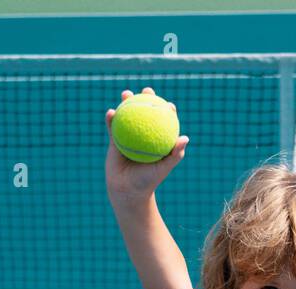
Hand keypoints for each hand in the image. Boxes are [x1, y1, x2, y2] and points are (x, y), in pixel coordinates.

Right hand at [105, 87, 189, 204]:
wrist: (127, 190)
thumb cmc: (148, 181)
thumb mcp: (163, 168)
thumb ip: (175, 154)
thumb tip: (185, 138)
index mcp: (157, 140)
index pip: (164, 122)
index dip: (167, 110)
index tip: (168, 105)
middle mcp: (144, 136)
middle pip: (146, 112)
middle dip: (147, 98)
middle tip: (147, 91)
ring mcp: (129, 135)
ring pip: (128, 115)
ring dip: (127, 102)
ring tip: (126, 94)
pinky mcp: (115, 140)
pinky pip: (113, 126)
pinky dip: (111, 118)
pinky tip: (111, 112)